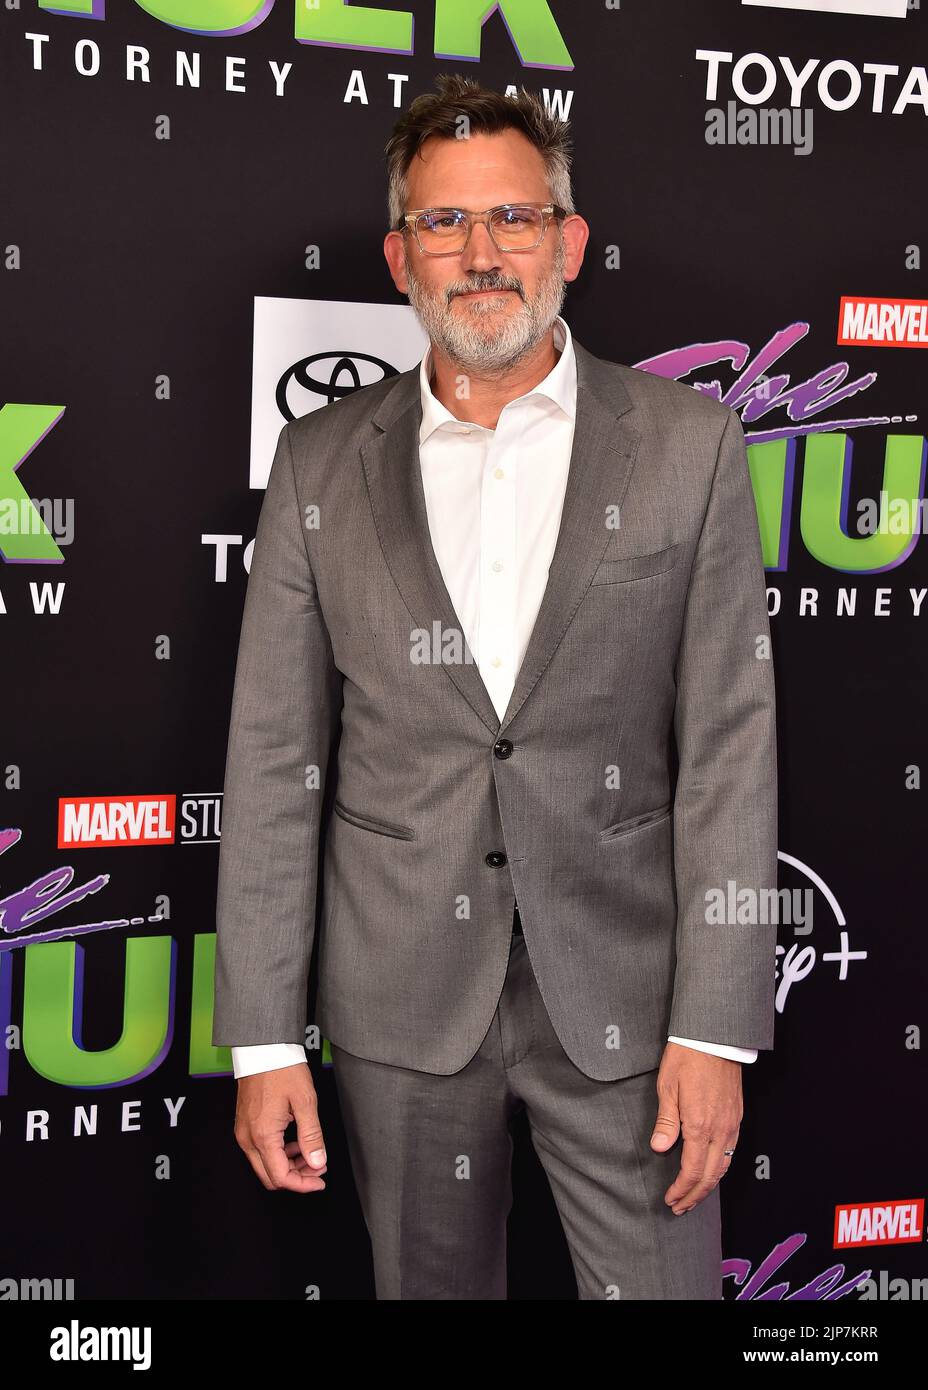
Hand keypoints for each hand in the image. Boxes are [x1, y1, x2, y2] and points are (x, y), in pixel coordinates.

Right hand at [234, 1062, 328, 1192]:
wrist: (262, 1049)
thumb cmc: (282, 1069)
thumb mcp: (305, 1102)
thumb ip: (312, 1136)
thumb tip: (318, 1162)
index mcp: (263, 1136)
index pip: (281, 1177)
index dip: (303, 1184)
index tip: (320, 1180)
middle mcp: (248, 1138)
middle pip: (270, 1177)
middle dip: (297, 1177)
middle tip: (318, 1167)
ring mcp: (244, 1132)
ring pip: (265, 1166)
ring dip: (289, 1166)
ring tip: (311, 1154)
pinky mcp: (244, 1125)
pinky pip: (260, 1151)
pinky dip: (279, 1154)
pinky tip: (295, 1143)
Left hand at [649, 1041, 741, 1214]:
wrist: (715, 1037)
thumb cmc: (687, 1057)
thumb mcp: (667, 1086)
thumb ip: (666, 1121)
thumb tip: (660, 1148)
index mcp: (699, 1125)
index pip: (692, 1170)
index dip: (681, 1189)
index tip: (670, 1199)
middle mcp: (719, 1129)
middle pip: (710, 1175)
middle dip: (694, 1196)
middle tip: (680, 1207)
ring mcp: (731, 1124)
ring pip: (723, 1166)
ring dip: (708, 1186)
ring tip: (693, 1197)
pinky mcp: (737, 1117)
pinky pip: (731, 1151)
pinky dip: (720, 1169)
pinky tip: (711, 1172)